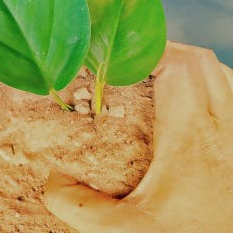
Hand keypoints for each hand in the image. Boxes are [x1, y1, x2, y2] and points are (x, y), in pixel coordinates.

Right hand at [44, 41, 232, 231]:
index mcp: (191, 137)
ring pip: (224, 76)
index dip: (145, 50)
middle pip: (202, 62)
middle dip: (164, 51)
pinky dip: (214, 87)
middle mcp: (222, 130)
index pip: (177, 66)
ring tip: (157, 79)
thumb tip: (50, 182)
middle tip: (129, 63)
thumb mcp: (124, 232)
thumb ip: (80, 207)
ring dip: (192, 68)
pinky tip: (189, 107)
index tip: (113, 58)